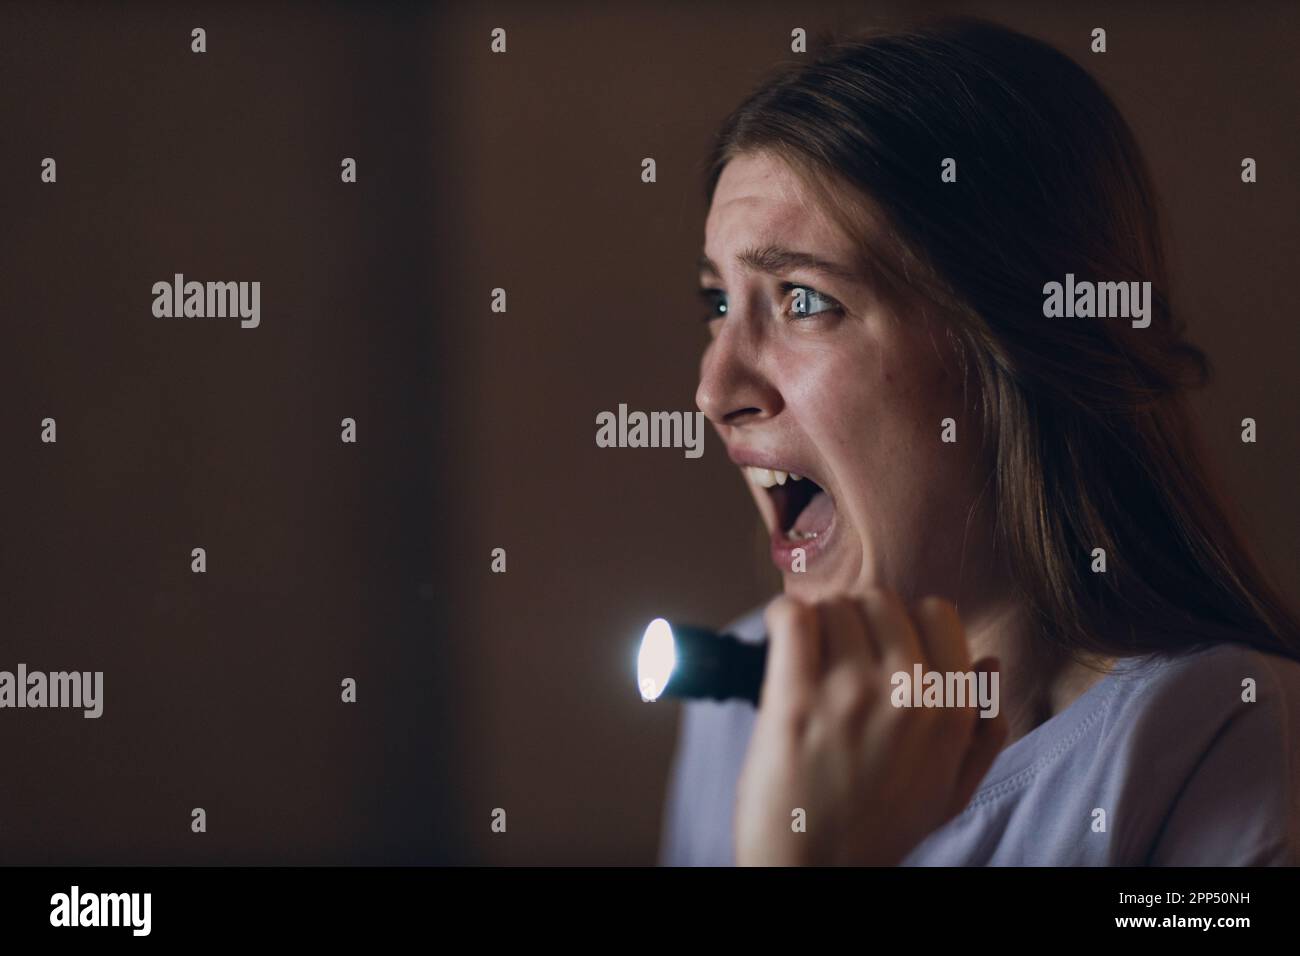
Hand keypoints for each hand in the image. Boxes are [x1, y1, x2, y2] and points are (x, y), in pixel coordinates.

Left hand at [734, 588, 1007, 864]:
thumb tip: (991, 662)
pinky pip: (793, 617)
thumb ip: (982, 729)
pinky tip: (780, 638)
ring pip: (835, 606)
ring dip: (818, 624)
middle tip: (836, 655)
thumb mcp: (951, 789)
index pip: (936, 613)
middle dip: (856, 619)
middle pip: (880, 601)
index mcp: (952, 713)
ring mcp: (852, 695)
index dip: (903, 624)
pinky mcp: (795, 700)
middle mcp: (909, 696)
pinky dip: (783, 616)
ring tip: (808, 660)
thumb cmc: (876, 829)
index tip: (878, 646)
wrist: (815, 873)